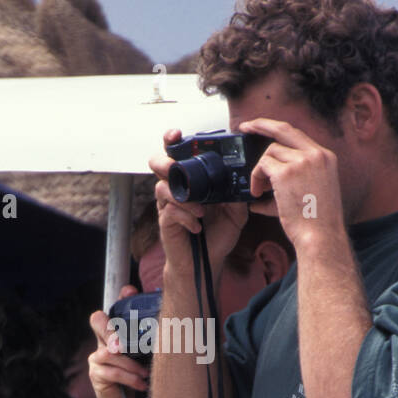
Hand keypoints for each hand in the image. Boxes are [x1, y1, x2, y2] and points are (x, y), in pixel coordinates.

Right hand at [87, 287, 149, 397]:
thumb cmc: (148, 382)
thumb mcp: (155, 360)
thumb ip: (159, 342)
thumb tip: (179, 322)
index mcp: (119, 333)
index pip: (115, 308)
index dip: (121, 298)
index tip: (130, 291)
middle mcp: (105, 342)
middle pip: (97, 320)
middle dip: (110, 327)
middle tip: (123, 342)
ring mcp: (98, 358)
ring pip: (108, 351)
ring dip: (129, 363)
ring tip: (145, 373)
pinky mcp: (97, 376)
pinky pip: (110, 371)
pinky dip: (128, 377)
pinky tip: (141, 384)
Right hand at [149, 129, 248, 272]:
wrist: (208, 262)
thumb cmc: (217, 234)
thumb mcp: (236, 213)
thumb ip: (237, 195)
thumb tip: (239, 178)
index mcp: (191, 180)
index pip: (177, 154)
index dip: (172, 141)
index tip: (177, 135)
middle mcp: (176, 188)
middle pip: (157, 164)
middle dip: (165, 162)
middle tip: (177, 168)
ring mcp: (168, 205)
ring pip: (161, 188)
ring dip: (183, 196)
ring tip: (201, 209)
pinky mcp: (165, 222)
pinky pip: (169, 212)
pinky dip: (185, 217)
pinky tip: (197, 226)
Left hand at [239, 117, 345, 246]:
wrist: (322, 237)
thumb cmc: (317, 222)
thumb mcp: (314, 191)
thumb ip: (294, 178)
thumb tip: (264, 181)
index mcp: (326, 158)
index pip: (298, 135)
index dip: (277, 129)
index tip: (262, 127)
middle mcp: (317, 155)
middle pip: (283, 129)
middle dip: (261, 124)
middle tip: (244, 126)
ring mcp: (303, 162)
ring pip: (269, 153)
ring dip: (259, 172)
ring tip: (260, 191)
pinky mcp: (287, 173)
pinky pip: (262, 166)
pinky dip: (255, 179)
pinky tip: (258, 194)